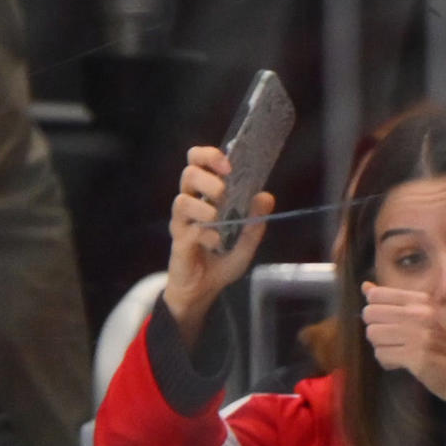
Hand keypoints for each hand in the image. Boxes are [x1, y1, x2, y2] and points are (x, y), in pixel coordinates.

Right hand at [158, 142, 268, 335]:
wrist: (204, 290)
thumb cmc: (222, 261)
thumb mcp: (246, 242)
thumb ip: (255, 221)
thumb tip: (266, 196)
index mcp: (205, 196)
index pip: (198, 162)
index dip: (209, 155)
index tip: (228, 163)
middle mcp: (191, 204)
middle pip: (188, 173)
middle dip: (208, 177)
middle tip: (224, 192)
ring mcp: (182, 223)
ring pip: (182, 200)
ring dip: (205, 208)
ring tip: (218, 219)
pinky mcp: (179, 242)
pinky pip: (188, 230)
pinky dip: (206, 234)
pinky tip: (216, 242)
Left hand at [357, 281, 445, 401]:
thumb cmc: (443, 345)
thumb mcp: (424, 315)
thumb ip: (394, 302)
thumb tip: (365, 287)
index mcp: (421, 300)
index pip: (376, 295)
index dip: (375, 311)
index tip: (388, 322)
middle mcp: (420, 313)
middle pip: (370, 314)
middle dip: (376, 330)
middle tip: (392, 340)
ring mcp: (418, 335)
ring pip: (373, 335)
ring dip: (382, 347)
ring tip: (399, 352)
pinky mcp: (416, 357)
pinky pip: (382, 355)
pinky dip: (388, 362)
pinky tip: (402, 363)